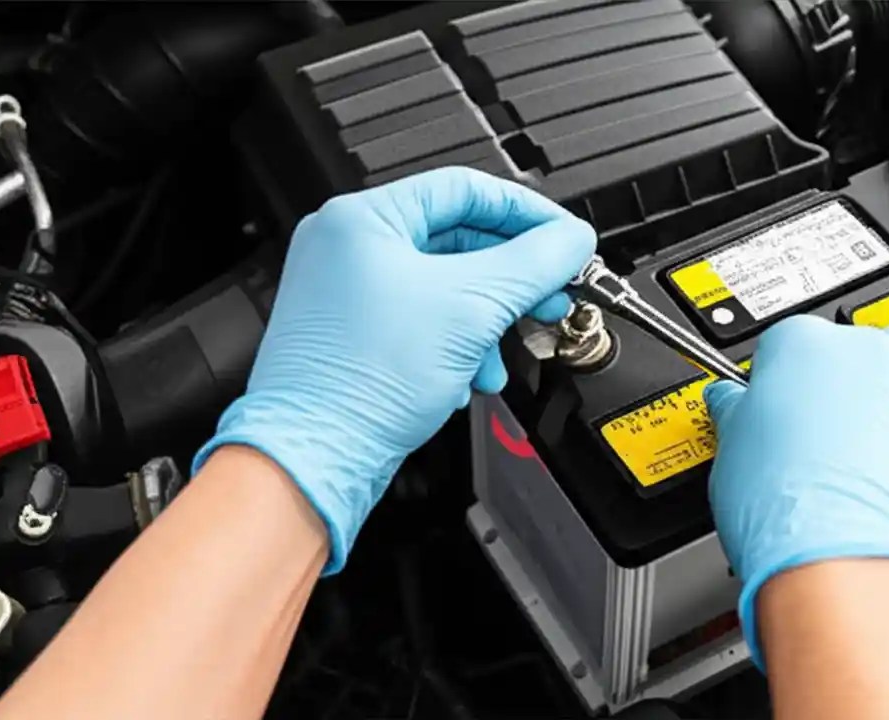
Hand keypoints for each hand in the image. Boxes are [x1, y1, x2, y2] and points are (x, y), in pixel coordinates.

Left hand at [194, 167, 596, 572]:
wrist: (316, 455)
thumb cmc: (360, 381)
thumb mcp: (472, 308)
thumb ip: (534, 264)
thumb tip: (572, 239)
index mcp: (365, 219)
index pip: (466, 189)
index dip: (527, 214)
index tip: (564, 240)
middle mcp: (351, 248)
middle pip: (461, 241)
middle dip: (514, 276)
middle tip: (552, 293)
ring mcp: (351, 293)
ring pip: (449, 287)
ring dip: (491, 318)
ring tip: (513, 343)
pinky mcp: (359, 335)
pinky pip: (428, 322)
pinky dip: (461, 343)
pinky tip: (475, 373)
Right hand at [704, 316, 888, 664]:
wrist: (839, 559)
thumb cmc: (783, 508)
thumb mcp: (728, 448)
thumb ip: (733, 410)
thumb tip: (729, 402)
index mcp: (798, 342)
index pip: (783, 342)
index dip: (775, 380)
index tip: (772, 408)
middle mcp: (858, 350)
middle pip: (847, 345)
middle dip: (833, 379)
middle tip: (813, 427)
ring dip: (885, 380)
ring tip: (861, 427)